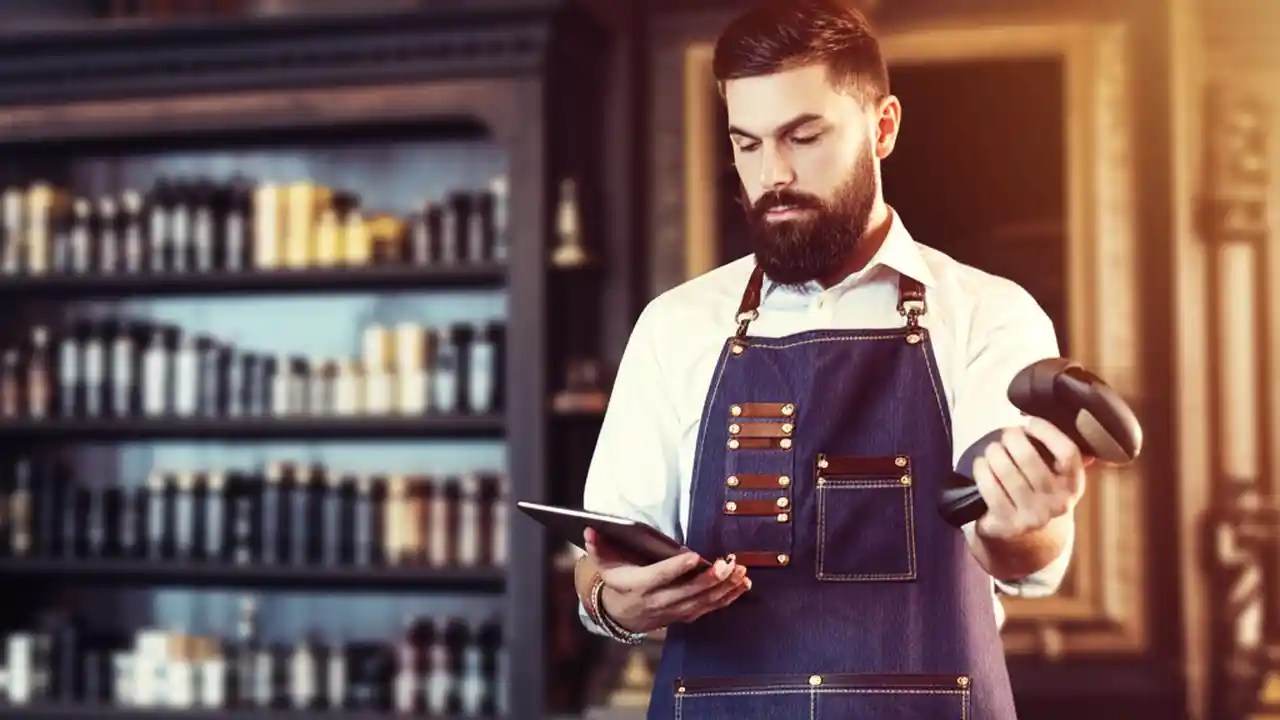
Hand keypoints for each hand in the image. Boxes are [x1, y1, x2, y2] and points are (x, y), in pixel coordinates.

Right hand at [584, 527, 749, 633]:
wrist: (622, 615)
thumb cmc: (617, 581)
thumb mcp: (604, 564)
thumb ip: (598, 546)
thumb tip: (589, 529)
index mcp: (638, 586)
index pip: (659, 577)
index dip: (676, 568)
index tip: (694, 556)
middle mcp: (658, 602)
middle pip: (687, 592)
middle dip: (709, 579)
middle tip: (728, 564)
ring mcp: (674, 611)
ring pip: (702, 601)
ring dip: (724, 588)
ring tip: (741, 572)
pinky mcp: (686, 615)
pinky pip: (709, 608)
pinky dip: (727, 598)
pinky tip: (742, 586)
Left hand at [973, 417, 1092, 540]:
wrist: (1027, 541)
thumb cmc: (1038, 493)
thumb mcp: (1056, 476)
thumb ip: (1056, 450)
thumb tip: (1038, 414)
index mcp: (1074, 485)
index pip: (1068, 453)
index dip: (1047, 432)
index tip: (1030, 422)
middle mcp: (1057, 503)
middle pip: (1030, 459)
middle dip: (1012, 439)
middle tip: (1006, 434)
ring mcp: (1032, 516)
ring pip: (1006, 472)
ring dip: (993, 453)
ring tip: (992, 449)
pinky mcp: (1007, 524)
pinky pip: (989, 488)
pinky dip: (981, 470)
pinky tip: (981, 465)